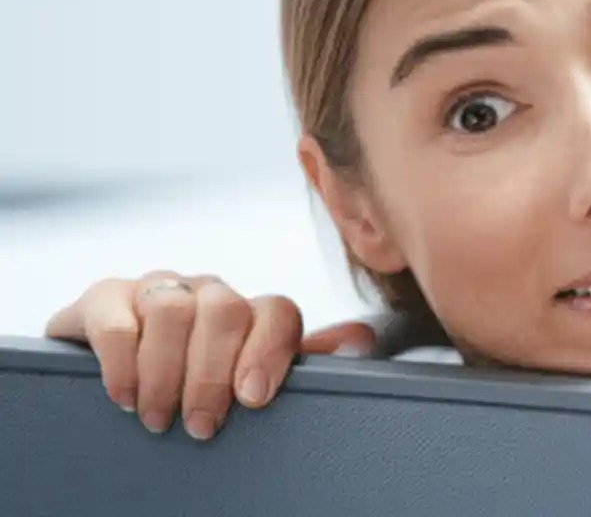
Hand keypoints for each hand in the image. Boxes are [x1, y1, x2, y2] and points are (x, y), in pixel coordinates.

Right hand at [44, 270, 374, 439]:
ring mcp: (158, 289)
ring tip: (159, 419)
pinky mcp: (106, 297)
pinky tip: (125, 396)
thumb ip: (301, 361)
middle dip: (212, 376)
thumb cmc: (195, 381)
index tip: (252, 400)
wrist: (116, 372)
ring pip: (174, 310)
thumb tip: (360, 339)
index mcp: (248, 312)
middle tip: (201, 426)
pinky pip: (118, 313)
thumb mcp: (246, 379)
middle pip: (226, 311)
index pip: (278, 311)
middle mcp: (208, 292)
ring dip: (166, 374)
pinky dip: (123, 360)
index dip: (269, 353)